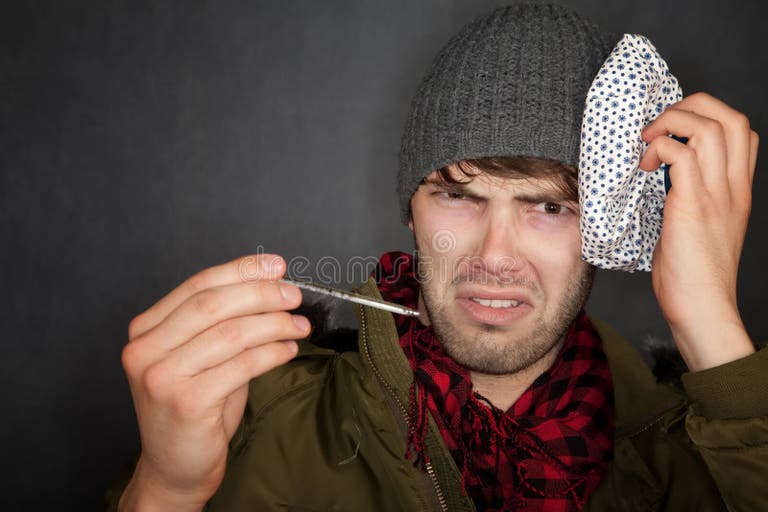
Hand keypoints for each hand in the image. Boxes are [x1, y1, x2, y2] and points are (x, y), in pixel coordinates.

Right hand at [118, 254, 309, 510]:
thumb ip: (223, 322)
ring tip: (298, 325)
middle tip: (293, 295)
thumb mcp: (201, 357)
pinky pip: (243, 365)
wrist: (174, 467)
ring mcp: (162, 376)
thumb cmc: (194, 409)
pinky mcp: (186, 401)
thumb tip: (270, 285)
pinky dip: (272, 352)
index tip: (276, 266)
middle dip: (262, 294)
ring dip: (274, 324)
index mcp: (146, 330)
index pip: (198, 285)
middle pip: (213, 304)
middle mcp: (145, 350)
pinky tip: (288, 350)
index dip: (242, 270)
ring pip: (232, 333)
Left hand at [639, 92, 758, 370]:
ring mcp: (716, 194)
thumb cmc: (693, 275)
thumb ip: (691, 199)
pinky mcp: (693, 206)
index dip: (708, 115)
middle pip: (730, 117)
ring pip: (707, 127)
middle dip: (690, 106)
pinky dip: (658, 149)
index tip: (675, 130)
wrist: (702, 308)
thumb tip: (664, 181)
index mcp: (737, 190)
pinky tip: (645, 168)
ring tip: (648, 144)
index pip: (742, 131)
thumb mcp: (699, 228)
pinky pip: (679, 155)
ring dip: (671, 124)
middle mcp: (733, 187)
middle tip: (659, 127)